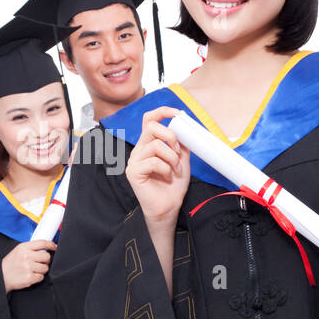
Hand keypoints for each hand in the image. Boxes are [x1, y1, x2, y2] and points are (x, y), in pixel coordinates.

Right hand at [1, 239, 56, 291]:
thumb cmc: (11, 264)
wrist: (1, 276)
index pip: (42, 243)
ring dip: (41, 270)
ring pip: (45, 268)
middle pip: (47, 257)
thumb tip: (45, 248)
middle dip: (45, 260)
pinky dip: (38, 277)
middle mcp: (26, 256)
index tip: (54, 247)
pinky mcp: (29, 278)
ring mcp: (28, 267)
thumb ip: (30, 248)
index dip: (51, 245)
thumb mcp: (18, 251)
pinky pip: (41, 277)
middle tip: (39, 262)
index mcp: (24, 247)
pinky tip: (31, 275)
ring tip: (33, 270)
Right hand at [125, 107, 189, 226]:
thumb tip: (185, 128)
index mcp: (149, 143)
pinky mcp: (133, 172)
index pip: (150, 119)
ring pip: (155, 145)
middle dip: (170, 136)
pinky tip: (167, 177)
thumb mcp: (182, 159)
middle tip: (177, 151)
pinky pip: (153, 162)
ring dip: (171, 157)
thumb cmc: (173, 185)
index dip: (163, 111)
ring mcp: (134, 160)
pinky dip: (165, 169)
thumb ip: (181, 143)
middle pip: (151, 127)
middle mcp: (139, 149)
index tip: (178, 114)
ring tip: (175, 169)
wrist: (168, 207)